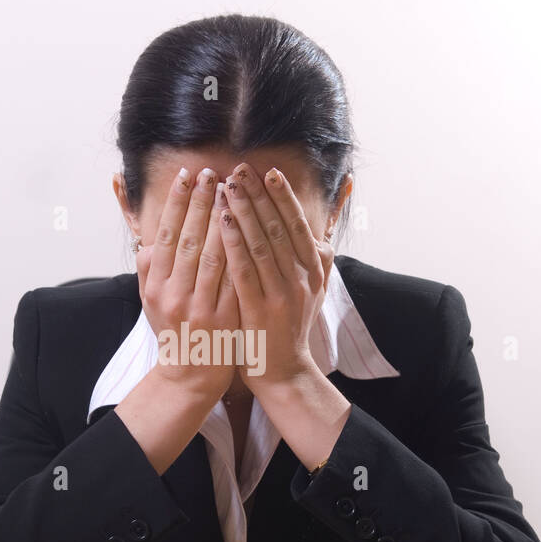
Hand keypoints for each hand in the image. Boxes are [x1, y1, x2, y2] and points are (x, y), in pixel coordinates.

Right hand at [136, 166, 239, 399]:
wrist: (190, 375)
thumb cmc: (173, 329)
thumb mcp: (151, 300)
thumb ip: (149, 267)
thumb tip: (153, 234)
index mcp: (153, 286)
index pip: (165, 235)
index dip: (176, 202)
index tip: (187, 175)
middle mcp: (172, 295)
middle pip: (188, 239)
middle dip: (201, 202)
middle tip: (213, 173)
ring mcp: (199, 308)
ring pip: (212, 255)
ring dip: (224, 220)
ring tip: (233, 191)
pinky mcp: (224, 318)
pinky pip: (235, 278)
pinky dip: (242, 251)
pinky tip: (251, 227)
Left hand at [217, 164, 335, 389]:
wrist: (283, 372)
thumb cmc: (291, 328)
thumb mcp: (313, 294)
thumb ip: (317, 264)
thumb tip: (320, 237)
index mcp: (313, 270)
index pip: (297, 224)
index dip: (282, 196)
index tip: (268, 172)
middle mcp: (301, 278)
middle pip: (279, 227)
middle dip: (259, 195)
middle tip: (242, 169)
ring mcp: (281, 294)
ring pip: (261, 243)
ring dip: (243, 211)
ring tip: (228, 185)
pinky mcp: (260, 309)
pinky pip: (244, 268)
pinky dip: (233, 242)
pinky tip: (221, 221)